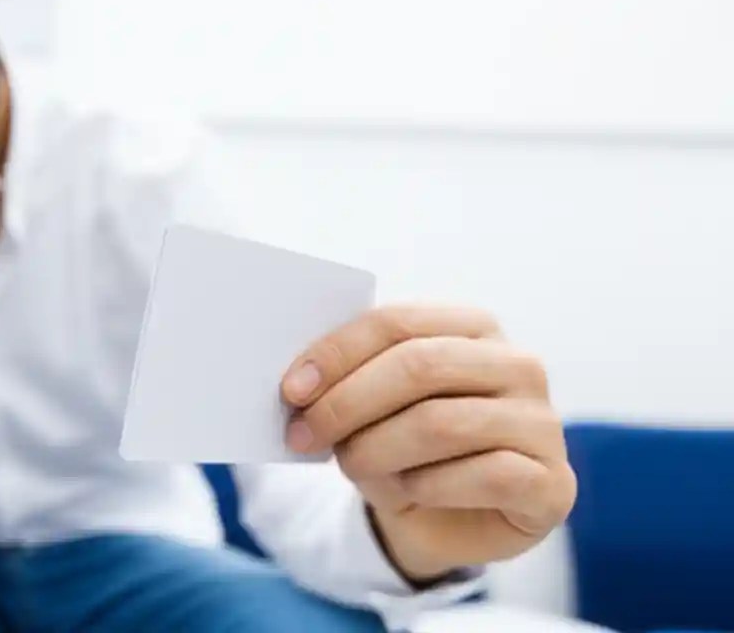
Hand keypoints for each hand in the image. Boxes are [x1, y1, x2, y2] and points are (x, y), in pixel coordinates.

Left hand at [280, 305, 576, 581]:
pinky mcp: (552, 483)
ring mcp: (542, 423)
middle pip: (418, 366)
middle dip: (347, 403)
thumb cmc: (400, 448)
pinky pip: (483, 476)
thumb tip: (299, 380)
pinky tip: (406, 490)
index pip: (398, 322)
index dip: (338, 352)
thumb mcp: (369, 407)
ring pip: (442, 423)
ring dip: (377, 450)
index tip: (291, 389)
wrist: (438, 519)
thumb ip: (346, 379)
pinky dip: (427, 486)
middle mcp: (518, 365)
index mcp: (472, 327)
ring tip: (351, 466)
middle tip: (303, 435)